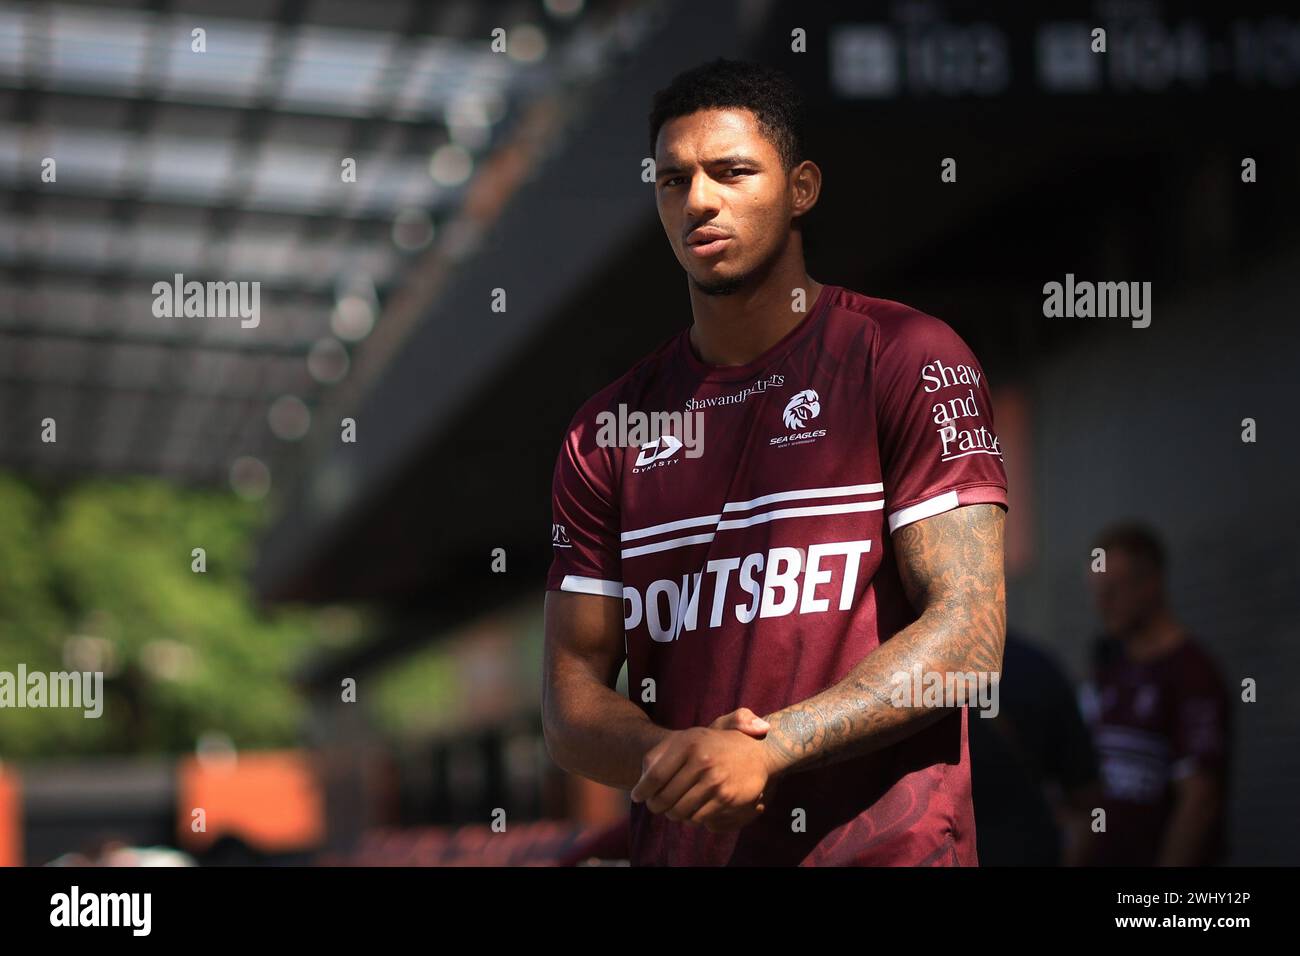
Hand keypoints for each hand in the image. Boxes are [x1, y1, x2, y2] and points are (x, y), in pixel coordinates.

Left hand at [631, 708, 780, 831]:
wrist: (759, 750)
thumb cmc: (714, 744)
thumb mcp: (689, 736)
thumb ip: (662, 750)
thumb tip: (643, 775)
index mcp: (688, 743)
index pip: (655, 775)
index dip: (642, 790)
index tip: (636, 796)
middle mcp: (701, 761)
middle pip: (665, 798)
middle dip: (655, 806)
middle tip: (654, 806)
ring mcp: (715, 781)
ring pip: (680, 811)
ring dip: (673, 814)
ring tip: (673, 808)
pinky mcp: (727, 798)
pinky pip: (699, 818)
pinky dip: (692, 817)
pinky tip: (692, 809)